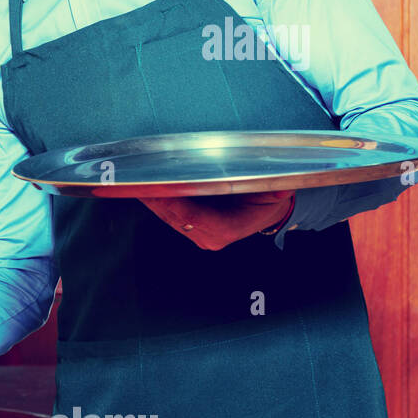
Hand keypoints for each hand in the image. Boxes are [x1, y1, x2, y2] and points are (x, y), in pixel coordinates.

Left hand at [138, 190, 294, 250]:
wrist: (268, 211)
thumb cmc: (270, 198)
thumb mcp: (276, 191)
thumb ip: (276, 189)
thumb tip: (283, 187)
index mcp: (227, 229)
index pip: (192, 216)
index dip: (171, 203)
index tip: (155, 189)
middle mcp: (209, 237)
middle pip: (174, 217)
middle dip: (154, 199)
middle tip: (135, 180)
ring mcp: (199, 236)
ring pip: (168, 217)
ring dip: (151, 201)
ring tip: (134, 182)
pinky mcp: (191, 231)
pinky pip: (170, 217)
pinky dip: (157, 203)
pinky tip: (145, 189)